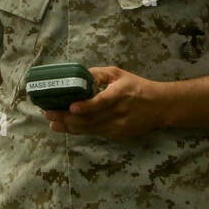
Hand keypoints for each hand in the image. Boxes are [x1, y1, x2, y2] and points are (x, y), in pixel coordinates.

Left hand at [43, 66, 166, 139]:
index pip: (103, 102)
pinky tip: (66, 128)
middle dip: (67, 118)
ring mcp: (119, 126)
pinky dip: (79, 131)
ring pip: (90, 129)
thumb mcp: (118, 74)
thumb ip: (97, 74)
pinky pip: (95, 133)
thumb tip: (76, 77)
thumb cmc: (136, 86)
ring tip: (52, 123)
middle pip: (91, 118)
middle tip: (48, 114)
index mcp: (121, 94)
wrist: (160, 106)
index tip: (71, 107)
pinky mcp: (118, 135)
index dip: (87, 106)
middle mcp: (120, 111)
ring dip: (69, 127)